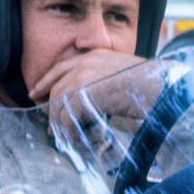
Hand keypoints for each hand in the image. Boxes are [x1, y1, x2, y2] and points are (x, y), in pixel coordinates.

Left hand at [30, 49, 147, 125]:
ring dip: (58, 122)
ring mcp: (81, 78)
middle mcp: (84, 63)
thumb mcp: (121, 73)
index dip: (46, 81)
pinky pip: (66, 116)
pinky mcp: (82, 94)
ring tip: (61, 135)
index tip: (36, 92)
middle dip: (49, 106)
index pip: (61, 67)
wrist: (157, 87)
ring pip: (59, 103)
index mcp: (93, 56)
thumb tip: (89, 99)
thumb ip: (102, 79)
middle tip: (49, 123)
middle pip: (57, 87)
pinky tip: (71, 137)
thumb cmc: (147, 85)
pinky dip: (67, 129)